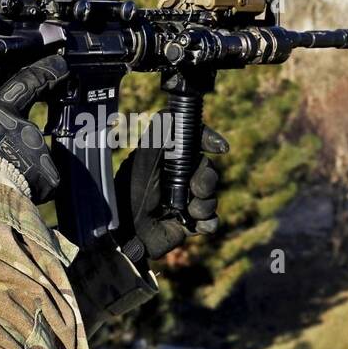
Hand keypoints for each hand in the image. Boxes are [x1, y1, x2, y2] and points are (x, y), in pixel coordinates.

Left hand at [113, 111, 227, 265]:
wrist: (127, 233)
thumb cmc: (131, 193)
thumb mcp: (144, 159)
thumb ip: (160, 135)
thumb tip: (178, 114)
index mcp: (167, 159)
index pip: (194, 142)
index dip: (209, 140)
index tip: (220, 147)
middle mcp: (178, 177)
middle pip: (208, 169)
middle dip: (206, 179)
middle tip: (195, 188)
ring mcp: (185, 200)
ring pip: (212, 195)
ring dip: (205, 203)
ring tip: (189, 210)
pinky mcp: (189, 223)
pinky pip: (212, 219)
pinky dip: (207, 222)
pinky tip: (195, 224)